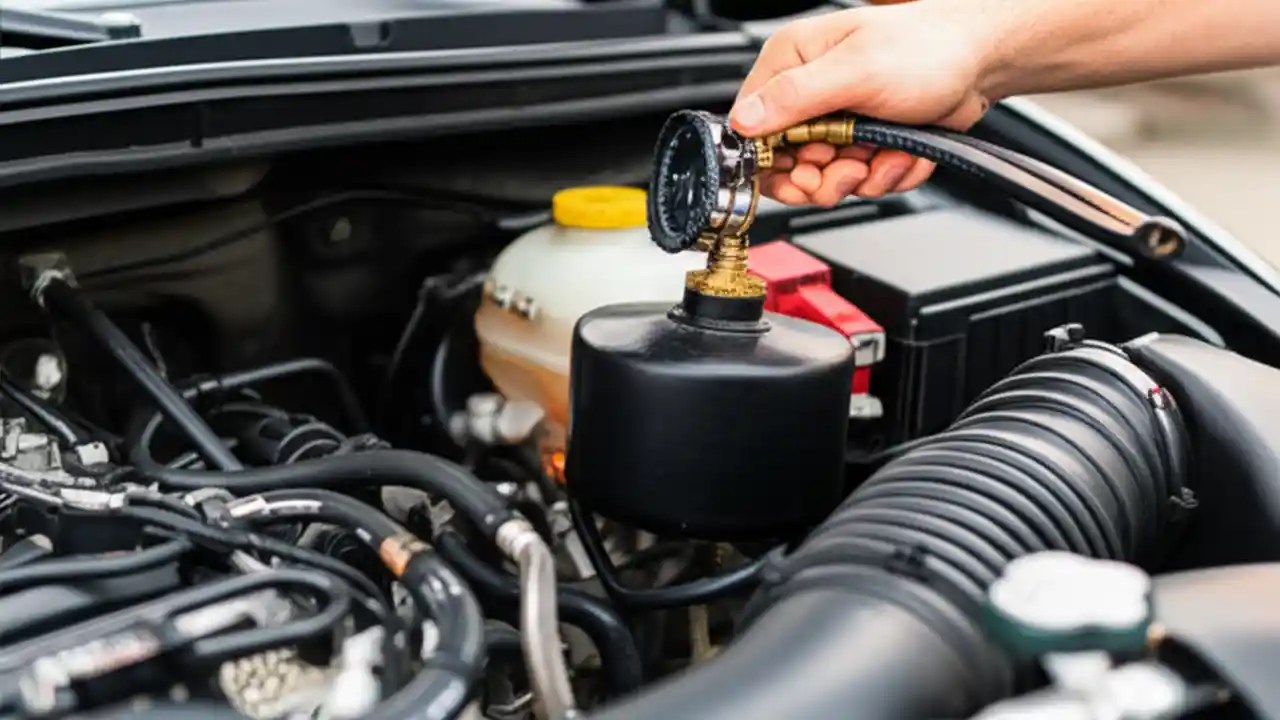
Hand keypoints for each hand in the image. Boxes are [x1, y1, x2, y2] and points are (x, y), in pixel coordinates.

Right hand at [731, 4, 997, 205]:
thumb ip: (795, 97)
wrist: (981, 62)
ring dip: (861, 177)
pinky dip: (886, 174)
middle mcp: (809, 92)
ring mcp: (837, 120)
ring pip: (826, 178)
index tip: (802, 172)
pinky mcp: (864, 142)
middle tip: (850, 168)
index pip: (753, 125)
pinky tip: (902, 152)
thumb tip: (743, 120)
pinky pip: (860, 180)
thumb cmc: (926, 48)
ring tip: (884, 155)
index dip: (773, 160)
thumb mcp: (854, 71)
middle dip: (823, 176)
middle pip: (787, 163)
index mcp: (792, 62)